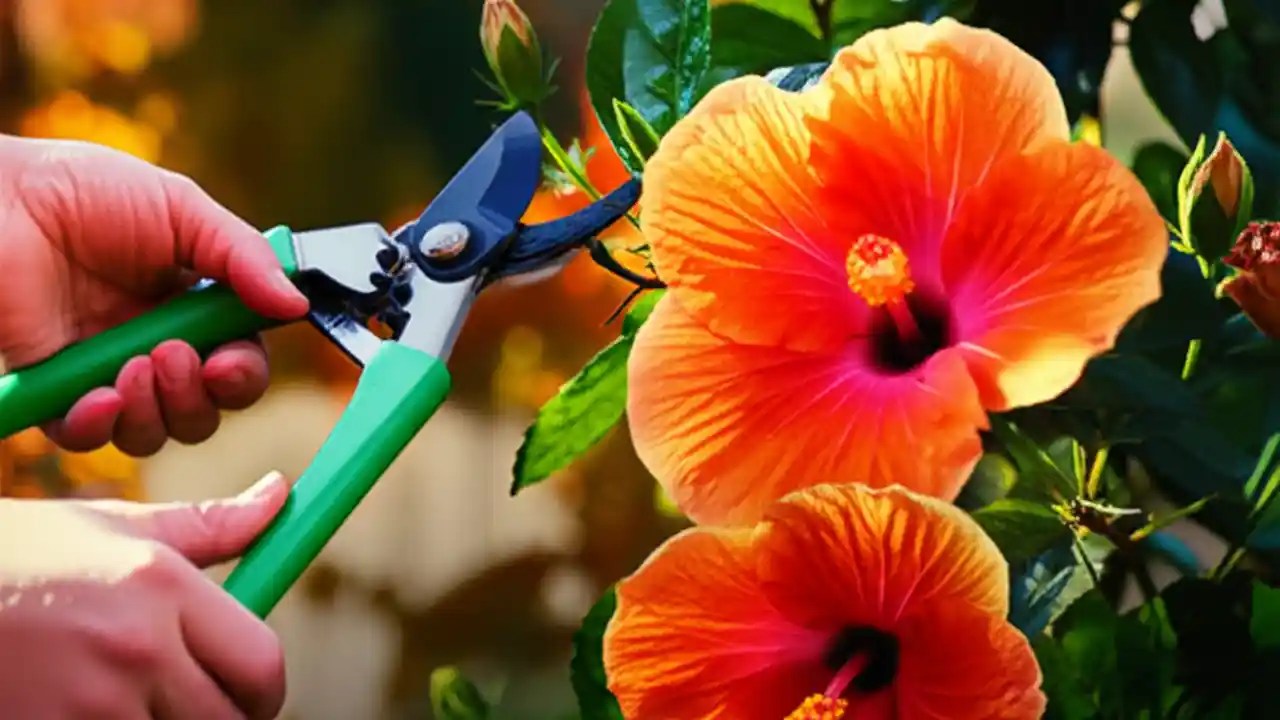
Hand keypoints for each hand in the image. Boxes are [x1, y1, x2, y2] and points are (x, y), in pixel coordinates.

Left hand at [0, 136, 308, 455]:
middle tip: (174, 355)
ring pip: (156, 432)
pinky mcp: (54, 392)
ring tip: (136, 363)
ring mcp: (104, 373)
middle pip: (205, 410)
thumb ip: (243, 255)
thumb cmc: (79, 190)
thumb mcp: (179, 208)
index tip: (230, 361)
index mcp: (191, 307)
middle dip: (202, 396)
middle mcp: (154, 347)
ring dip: (159, 409)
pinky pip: (89, 437)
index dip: (244, 372)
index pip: (238, 362)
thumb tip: (297, 302)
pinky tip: (99, 392)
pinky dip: (102, 424)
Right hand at [0, 472, 291, 718]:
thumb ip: (210, 526)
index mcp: (163, 588)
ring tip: (130, 702)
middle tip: (190, 703)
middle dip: (221, 718)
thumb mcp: (112, 528)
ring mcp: (86, 708)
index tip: (250, 692)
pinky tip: (85, 712)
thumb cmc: (21, 554)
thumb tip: (282, 496)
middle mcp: (133, 649)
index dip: (264, 689)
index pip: (263, 665)